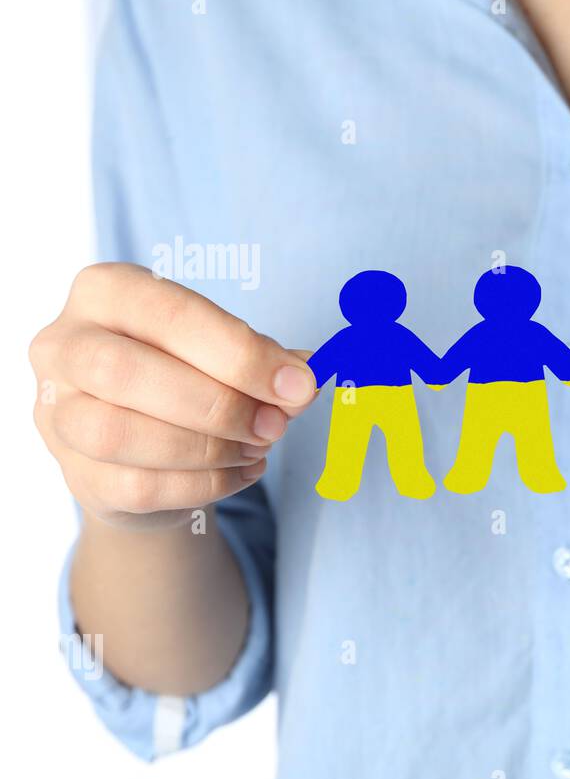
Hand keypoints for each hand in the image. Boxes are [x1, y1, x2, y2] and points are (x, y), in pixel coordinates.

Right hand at [30, 263, 317, 528]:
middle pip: (122, 372)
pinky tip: (239, 472)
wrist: (152, 446)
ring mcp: (57, 414)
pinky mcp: (75, 474)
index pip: (168, 313)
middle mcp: (63, 345)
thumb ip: (267, 361)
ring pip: (116, 434)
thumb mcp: (228, 352)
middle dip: (216, 404)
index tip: (297, 385)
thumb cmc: (191, 376)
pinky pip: (137, 486)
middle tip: (274, 425)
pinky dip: (204, 485)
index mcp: (105, 291)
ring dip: (205, 448)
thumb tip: (303, 380)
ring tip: (256, 449)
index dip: (239, 352)